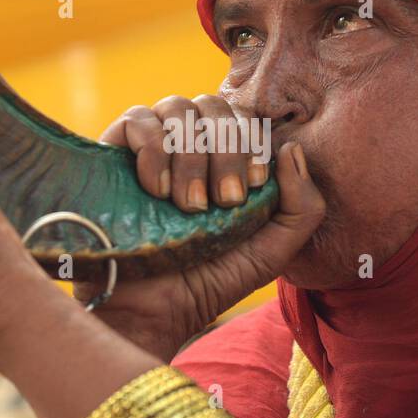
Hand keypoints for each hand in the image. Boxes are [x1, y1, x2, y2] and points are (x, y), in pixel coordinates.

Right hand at [76, 96, 323, 360]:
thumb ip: (302, 207)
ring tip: (190, 205)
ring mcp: (152, 145)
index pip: (247, 119)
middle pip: (216, 107)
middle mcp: (191, 146)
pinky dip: (155, 148)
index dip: (254, 144)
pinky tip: (157, 190)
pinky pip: (138, 118)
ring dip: (193, 155)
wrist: (150, 310)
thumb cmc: (209, 282)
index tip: (253, 188)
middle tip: (224, 202)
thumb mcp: (272, 252)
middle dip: (227, 151)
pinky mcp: (115, 150)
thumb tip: (291, 148)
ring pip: (179, 107)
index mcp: (228, 160)